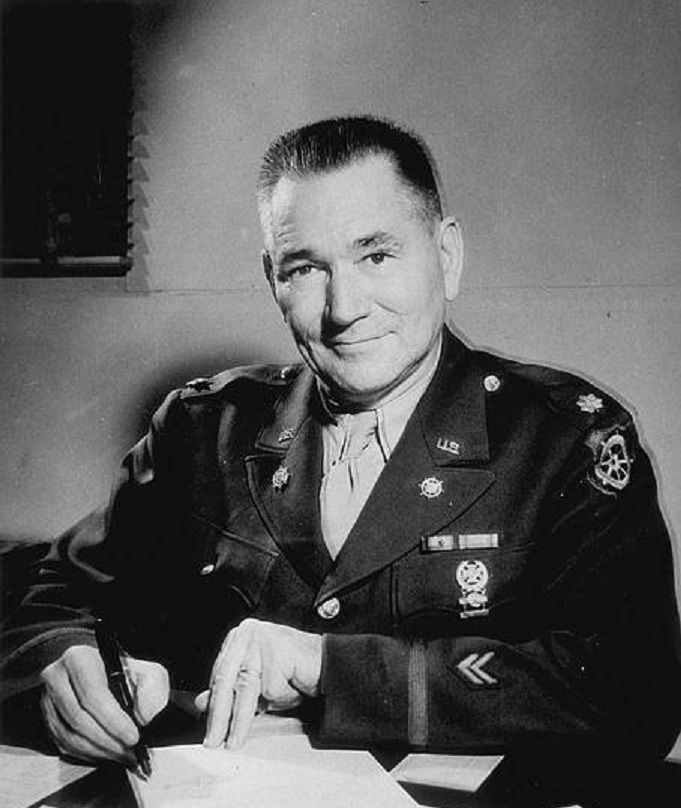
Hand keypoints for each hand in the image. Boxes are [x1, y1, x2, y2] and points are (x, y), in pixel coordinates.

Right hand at [40, 644, 168, 763]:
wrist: (102, 672)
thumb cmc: (124, 672)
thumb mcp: (146, 671)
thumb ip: (152, 690)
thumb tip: (145, 717)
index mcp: (79, 658)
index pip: (93, 694)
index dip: (113, 720)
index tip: (133, 737)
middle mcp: (57, 677)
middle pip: (79, 718)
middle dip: (108, 740)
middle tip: (130, 751)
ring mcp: (48, 700)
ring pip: (70, 735)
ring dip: (99, 750)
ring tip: (122, 755)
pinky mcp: (48, 720)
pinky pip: (64, 745)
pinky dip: (88, 754)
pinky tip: (107, 754)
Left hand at [196, 618, 321, 749]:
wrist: (330, 664)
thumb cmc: (296, 674)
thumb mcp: (258, 688)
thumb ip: (231, 692)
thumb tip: (201, 703)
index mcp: (239, 639)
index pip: (219, 674)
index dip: (213, 704)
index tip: (207, 726)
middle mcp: (247, 634)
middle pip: (226, 679)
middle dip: (219, 715)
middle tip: (213, 740)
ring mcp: (260, 638)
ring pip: (245, 687)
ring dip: (241, 719)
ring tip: (235, 741)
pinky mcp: (276, 646)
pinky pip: (271, 685)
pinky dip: (282, 696)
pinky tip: (293, 689)